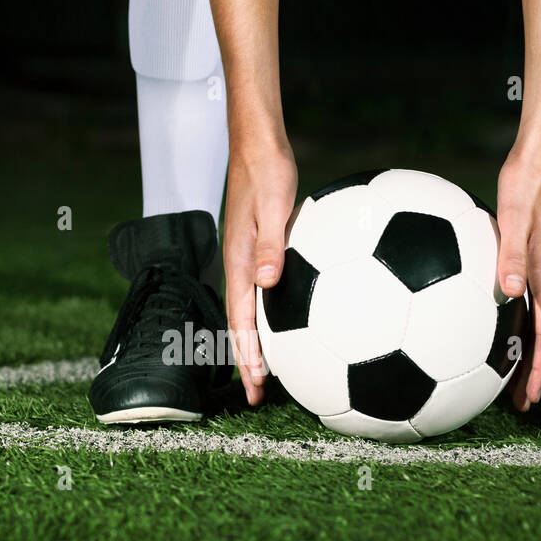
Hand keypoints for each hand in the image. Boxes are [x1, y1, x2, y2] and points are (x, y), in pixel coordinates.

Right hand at [222, 138, 297, 405]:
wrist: (258, 144)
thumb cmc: (267, 169)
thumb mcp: (275, 204)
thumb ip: (272, 243)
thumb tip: (268, 283)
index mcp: (240, 262)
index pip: (241, 319)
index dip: (247, 354)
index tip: (255, 384)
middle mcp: (242, 266)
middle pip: (244, 324)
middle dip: (250, 362)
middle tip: (258, 396)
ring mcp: (252, 261)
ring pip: (254, 312)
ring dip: (261, 344)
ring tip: (274, 374)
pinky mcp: (265, 252)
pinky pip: (269, 294)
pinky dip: (277, 317)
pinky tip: (300, 325)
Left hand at [495, 137, 540, 411]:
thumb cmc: (528, 183)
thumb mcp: (515, 219)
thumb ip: (511, 256)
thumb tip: (510, 292)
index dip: (534, 370)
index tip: (525, 400)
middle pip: (538, 335)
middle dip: (526, 371)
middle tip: (514, 403)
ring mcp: (538, 268)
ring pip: (529, 319)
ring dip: (518, 348)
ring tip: (501, 375)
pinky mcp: (528, 255)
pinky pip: (519, 297)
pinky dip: (508, 318)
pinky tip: (486, 319)